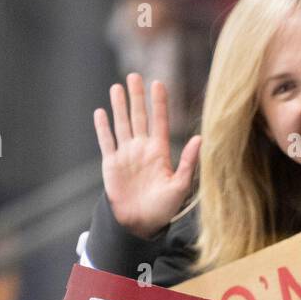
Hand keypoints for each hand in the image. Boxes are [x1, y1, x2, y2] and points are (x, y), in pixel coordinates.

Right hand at [93, 73, 201, 239]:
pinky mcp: (111, 164)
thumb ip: (188, 162)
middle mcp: (142, 149)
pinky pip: (106, 141)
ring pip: (122, 124)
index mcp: (159, 152)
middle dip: (136, 97)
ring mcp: (126, 155)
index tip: (157, 83)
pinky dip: (103, 127)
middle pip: (139, 116)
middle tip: (134, 75)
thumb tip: (199, 138)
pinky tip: (101, 112)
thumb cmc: (163, 208)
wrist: (140, 224)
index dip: (158, 103)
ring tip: (117, 86)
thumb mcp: (180, 186)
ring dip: (119, 106)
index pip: (159, 121)